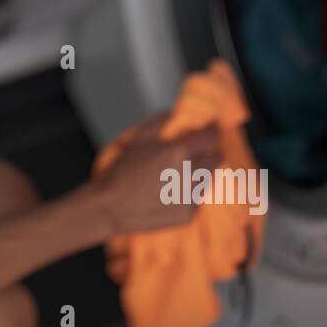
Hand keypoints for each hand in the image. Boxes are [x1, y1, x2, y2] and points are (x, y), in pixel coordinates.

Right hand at [94, 112, 222, 234]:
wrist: (111, 206)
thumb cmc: (122, 171)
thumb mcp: (138, 139)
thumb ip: (159, 121)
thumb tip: (175, 112)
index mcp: (179, 151)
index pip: (212, 136)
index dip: (213, 130)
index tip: (211, 129)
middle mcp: (190, 174)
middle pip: (215, 158)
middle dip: (206, 153)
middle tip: (192, 155)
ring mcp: (191, 196)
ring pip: (207, 179)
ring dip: (198, 174)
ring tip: (175, 176)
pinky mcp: (189, 214)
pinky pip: (197, 199)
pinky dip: (188, 194)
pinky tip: (169, 194)